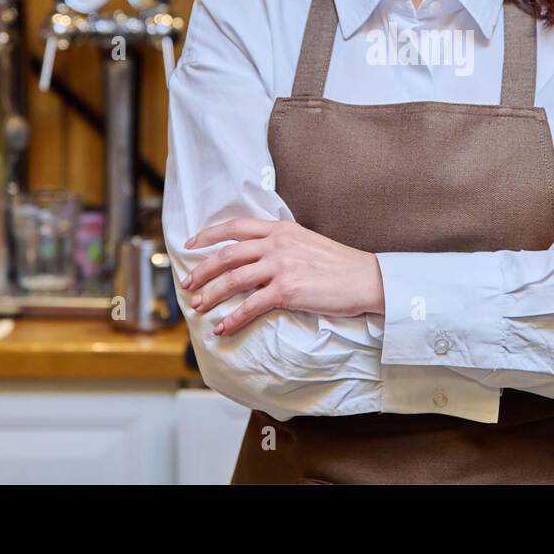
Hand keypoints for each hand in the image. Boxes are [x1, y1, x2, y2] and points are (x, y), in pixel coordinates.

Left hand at [179, 218, 383, 335]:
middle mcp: (278, 243)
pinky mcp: (288, 290)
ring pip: (233, 280)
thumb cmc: (340, 265)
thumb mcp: (307, 243)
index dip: (208, 234)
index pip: (236, 226)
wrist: (366, 279)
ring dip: (211, 295)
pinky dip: (233, 318)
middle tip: (187, 284)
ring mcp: (281, 266)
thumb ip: (281, 244)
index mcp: (281, 229)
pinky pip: (251, 306)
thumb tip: (257, 257)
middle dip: (202, 270)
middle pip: (227, 254)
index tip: (191, 243)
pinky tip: (222, 327)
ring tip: (199, 307)